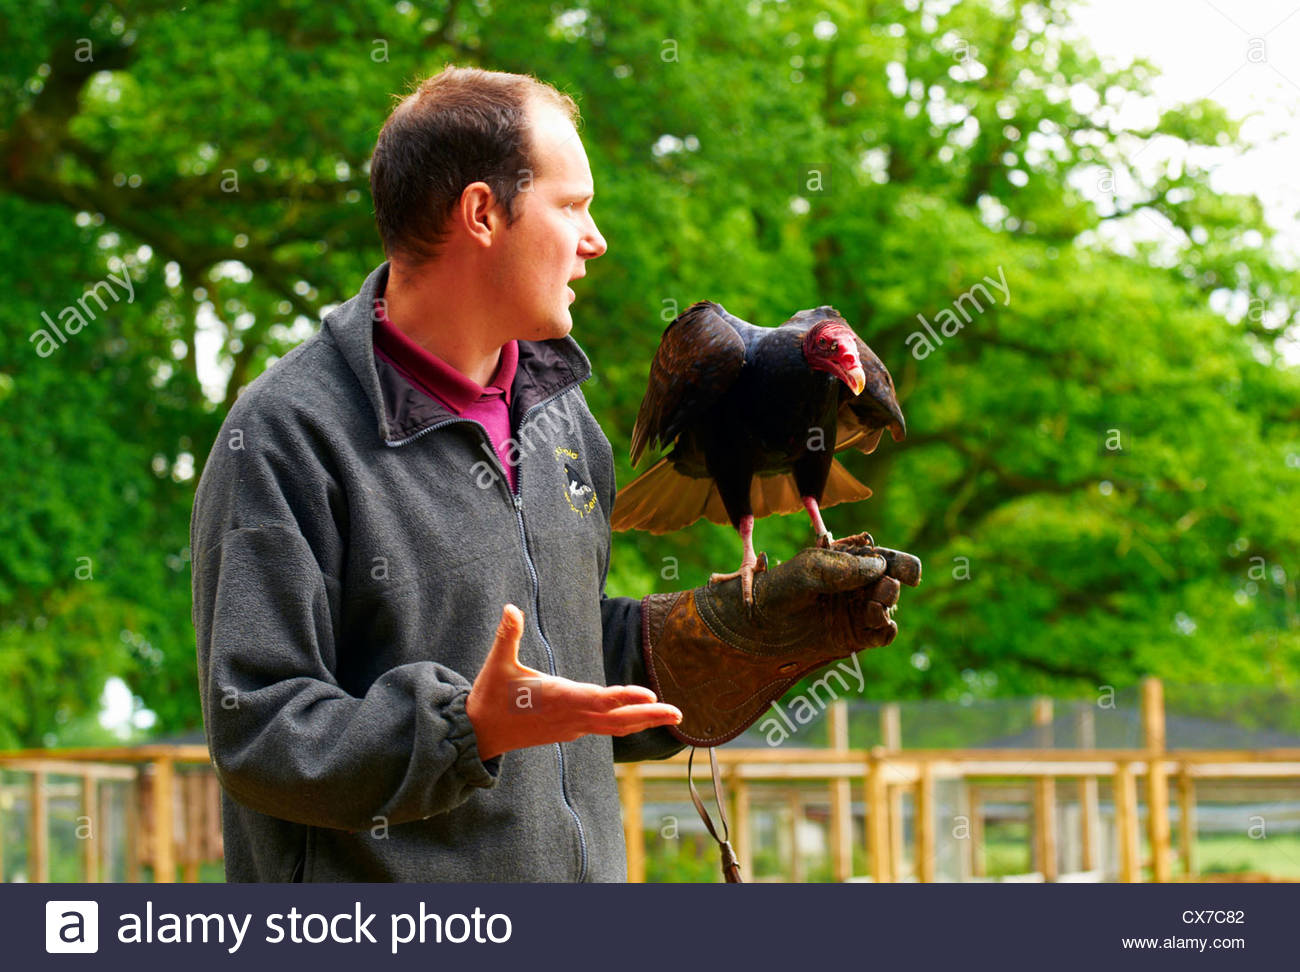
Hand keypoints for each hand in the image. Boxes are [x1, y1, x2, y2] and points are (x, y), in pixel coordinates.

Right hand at [466, 604, 682, 760]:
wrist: (479, 734)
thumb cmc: (490, 698)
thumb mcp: (496, 664)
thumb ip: (508, 635)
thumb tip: (510, 607)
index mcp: (558, 698)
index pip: (599, 699)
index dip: (626, 697)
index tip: (651, 695)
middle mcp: (570, 716)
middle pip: (617, 719)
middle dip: (649, 715)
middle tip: (678, 713)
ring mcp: (571, 727)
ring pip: (614, 726)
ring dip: (643, 720)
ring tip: (671, 715)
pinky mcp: (569, 730)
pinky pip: (604, 728)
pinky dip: (625, 722)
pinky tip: (640, 718)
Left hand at [699, 533, 918, 657]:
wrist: (754, 629)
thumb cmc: (776, 591)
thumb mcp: (807, 573)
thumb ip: (842, 569)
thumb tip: (879, 568)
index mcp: (846, 562)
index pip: (882, 558)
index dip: (899, 563)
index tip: (906, 572)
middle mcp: (855, 585)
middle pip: (891, 582)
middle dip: (892, 585)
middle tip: (881, 591)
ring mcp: (855, 610)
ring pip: (888, 606)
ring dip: (887, 606)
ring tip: (872, 608)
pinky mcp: (854, 636)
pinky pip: (882, 633)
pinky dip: (886, 629)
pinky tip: (878, 625)